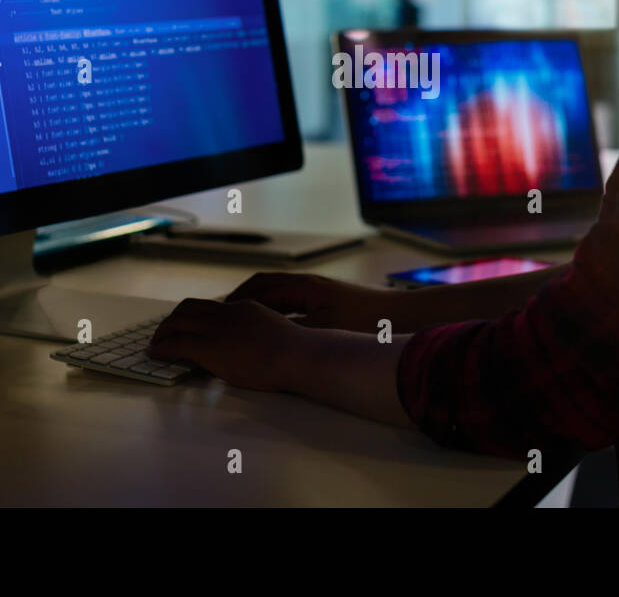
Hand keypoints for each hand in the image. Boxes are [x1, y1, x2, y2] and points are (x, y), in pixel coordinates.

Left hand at [148, 298, 307, 391]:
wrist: (297, 356)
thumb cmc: (294, 353)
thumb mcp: (273, 333)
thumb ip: (256, 334)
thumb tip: (247, 346)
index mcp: (243, 308)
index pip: (210, 307)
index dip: (193, 315)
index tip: (186, 325)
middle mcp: (226, 313)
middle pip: (188, 308)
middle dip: (172, 320)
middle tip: (164, 333)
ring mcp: (216, 328)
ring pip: (177, 322)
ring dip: (162, 333)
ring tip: (156, 345)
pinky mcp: (208, 347)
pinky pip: (176, 343)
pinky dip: (162, 347)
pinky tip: (157, 355)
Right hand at [226, 271, 398, 332]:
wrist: (401, 314)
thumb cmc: (367, 321)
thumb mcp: (324, 331)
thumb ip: (292, 331)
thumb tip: (265, 336)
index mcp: (302, 287)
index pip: (257, 289)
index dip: (234, 302)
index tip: (217, 317)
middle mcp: (308, 283)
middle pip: (263, 285)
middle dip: (240, 299)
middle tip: (220, 318)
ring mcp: (317, 289)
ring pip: (277, 292)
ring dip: (257, 304)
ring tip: (240, 323)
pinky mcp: (327, 298)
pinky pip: (291, 299)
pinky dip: (275, 309)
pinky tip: (273, 327)